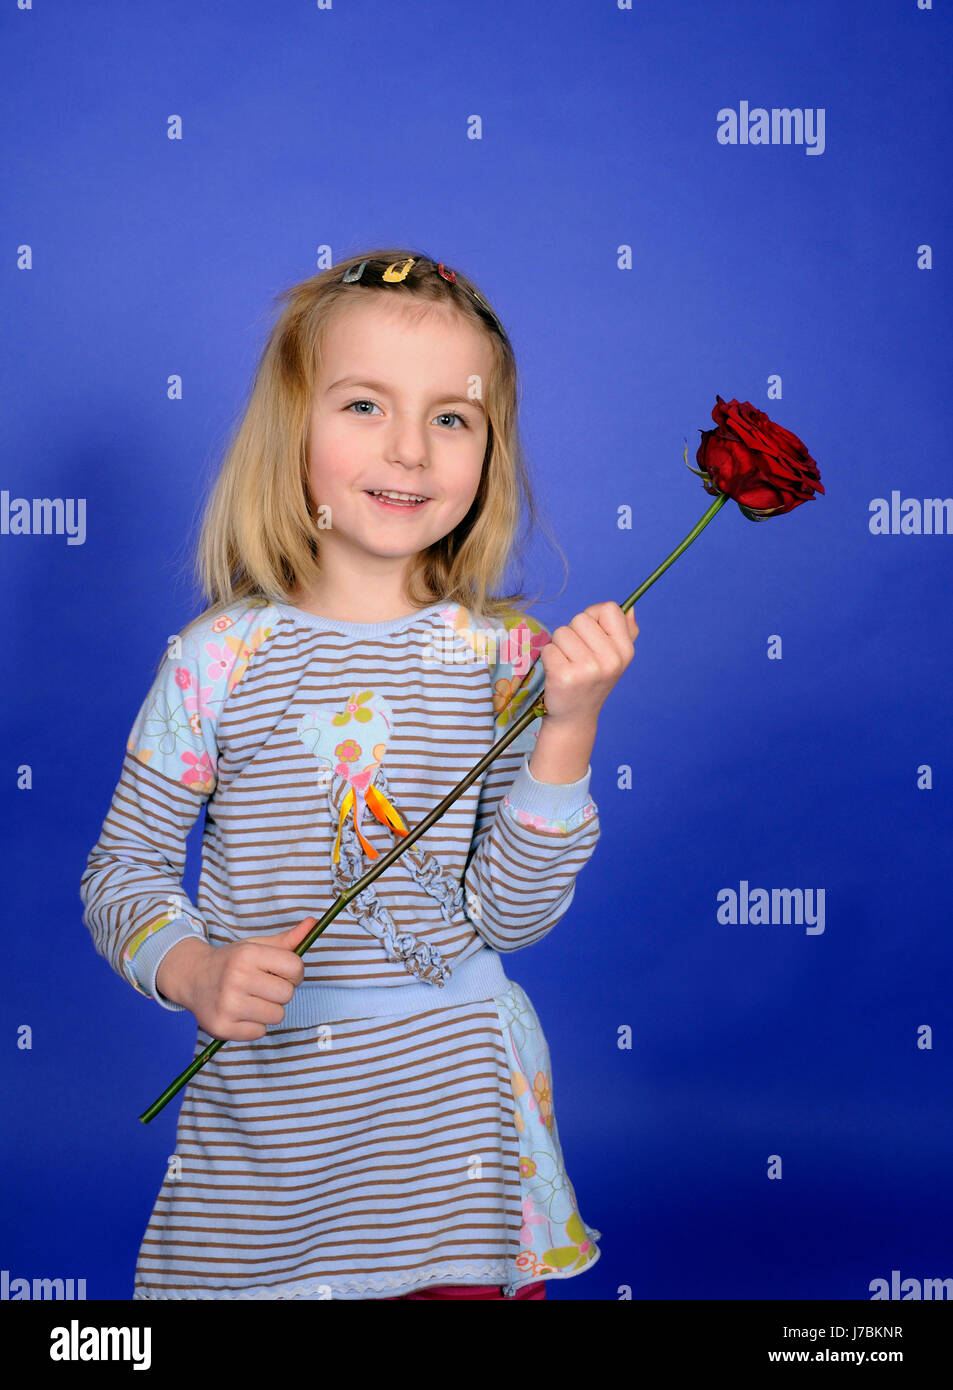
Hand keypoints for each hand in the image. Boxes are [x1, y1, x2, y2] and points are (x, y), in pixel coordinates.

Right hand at [156, 916, 315, 1040]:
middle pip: (287, 994)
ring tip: (251, 1000)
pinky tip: (240, 1013)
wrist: (192, 978)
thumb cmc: (232, 962)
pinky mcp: (222, 1027)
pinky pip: (260, 1032)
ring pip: (277, 1016)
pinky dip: (254, 1025)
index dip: (293, 972)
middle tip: (262, 987)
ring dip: (268, 1010)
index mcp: (248, 954)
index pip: (295, 966)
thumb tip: (313, 923)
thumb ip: (287, 939)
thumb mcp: (256, 946)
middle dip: (280, 992)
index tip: (280, 973)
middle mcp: (236, 978)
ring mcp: (228, 1004)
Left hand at [537, 602, 638, 727]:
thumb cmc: (592, 680)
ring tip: (568, 665)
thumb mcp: (615, 657)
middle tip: (577, 656)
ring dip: (559, 646)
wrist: (576, 717)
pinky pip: (548, 649)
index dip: (594, 617)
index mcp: (625, 650)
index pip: (609, 609)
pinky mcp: (564, 676)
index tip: (592, 636)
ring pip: (561, 632)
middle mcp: (610, 660)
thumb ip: (625, 631)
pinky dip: (549, 658)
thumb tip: (630, 609)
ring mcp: (588, 669)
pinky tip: (558, 674)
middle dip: (573, 633)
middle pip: (580, 618)